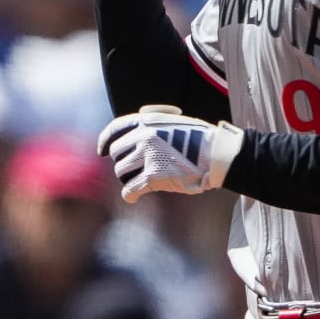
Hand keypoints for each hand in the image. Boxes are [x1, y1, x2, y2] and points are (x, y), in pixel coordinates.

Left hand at [96, 105, 244, 202]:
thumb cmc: (201, 140)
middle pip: (117, 153)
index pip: (116, 128)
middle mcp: (144, 136)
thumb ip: (154, 125)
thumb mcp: (176, 122)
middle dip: (124, 162)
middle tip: (136, 170)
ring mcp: (148, 156)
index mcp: (149, 121)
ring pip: (121, 171)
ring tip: (141, 181)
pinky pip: (130, 188)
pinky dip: (129, 195)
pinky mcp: (153, 176)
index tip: (101, 151)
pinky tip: (132, 198)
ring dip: (129, 178)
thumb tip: (136, 131)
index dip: (105, 140)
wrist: (218, 154)